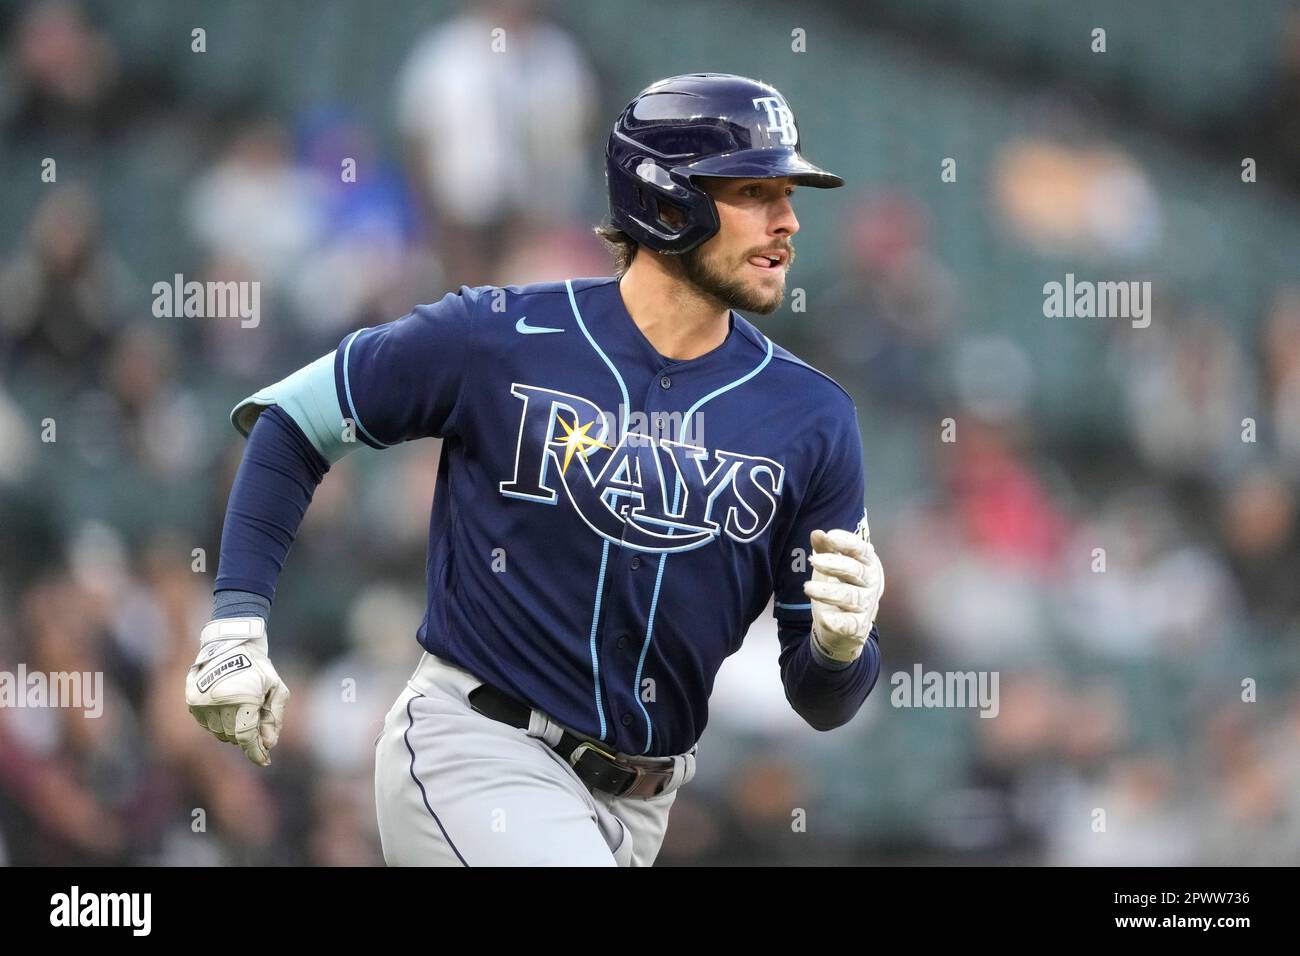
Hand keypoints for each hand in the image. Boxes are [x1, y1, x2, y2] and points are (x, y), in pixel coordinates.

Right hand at [185, 617, 289, 766]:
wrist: (230, 644)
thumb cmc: (259, 666)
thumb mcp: (276, 688)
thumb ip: (274, 718)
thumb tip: (268, 744)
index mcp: (243, 699)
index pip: (246, 737)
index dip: (255, 752)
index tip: (264, 761)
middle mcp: (219, 703)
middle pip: (234, 736)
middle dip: (248, 735)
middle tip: (257, 723)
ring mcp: (203, 703)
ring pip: (219, 732)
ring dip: (232, 730)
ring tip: (242, 711)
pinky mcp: (193, 701)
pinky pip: (207, 724)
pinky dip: (219, 723)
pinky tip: (228, 710)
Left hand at [802, 517, 883, 664]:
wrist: (845, 628)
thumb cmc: (841, 588)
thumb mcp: (832, 566)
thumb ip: (826, 549)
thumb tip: (817, 533)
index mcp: (867, 565)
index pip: (861, 550)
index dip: (847, 542)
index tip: (830, 536)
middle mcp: (871, 584)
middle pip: (856, 571)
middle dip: (835, 565)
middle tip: (814, 561)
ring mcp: (866, 606)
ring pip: (850, 597)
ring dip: (828, 592)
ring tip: (807, 588)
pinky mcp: (858, 627)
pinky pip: (849, 624)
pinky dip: (838, 622)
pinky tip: (825, 618)